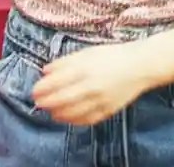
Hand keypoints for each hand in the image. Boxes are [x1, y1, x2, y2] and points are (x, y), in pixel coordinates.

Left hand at [31, 42, 162, 125]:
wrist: (140, 66)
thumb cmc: (112, 56)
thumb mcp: (86, 53)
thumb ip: (65, 62)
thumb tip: (45, 70)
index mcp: (84, 69)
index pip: (56, 82)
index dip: (42, 88)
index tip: (34, 91)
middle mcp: (91, 86)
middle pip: (62, 99)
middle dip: (46, 103)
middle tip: (38, 103)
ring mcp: (100, 100)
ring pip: (73, 112)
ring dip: (58, 114)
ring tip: (51, 112)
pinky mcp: (108, 110)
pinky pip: (88, 119)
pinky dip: (75, 121)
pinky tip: (67, 118)